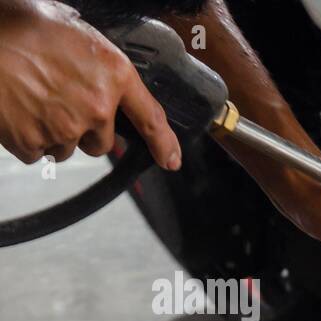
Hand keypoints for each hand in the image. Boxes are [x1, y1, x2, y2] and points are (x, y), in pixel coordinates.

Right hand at [0, 0, 180, 166]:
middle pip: (101, 142)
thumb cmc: (24, 26)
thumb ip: (97, 63)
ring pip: (67, 147)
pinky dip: (26, 138)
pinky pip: (37, 152)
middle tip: (57, 102)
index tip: (170, 160)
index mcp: (114, 74)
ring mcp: (66, 127)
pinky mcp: (35, 142)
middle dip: (83, 129)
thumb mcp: (76, 33)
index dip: (164, 144)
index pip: (151, 119)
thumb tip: (104, 78)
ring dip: (53, 132)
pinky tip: (16, 111)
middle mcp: (97, 106)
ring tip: (31, 99)